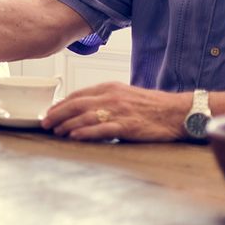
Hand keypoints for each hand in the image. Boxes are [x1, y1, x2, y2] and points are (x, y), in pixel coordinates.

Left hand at [40, 81, 187, 141]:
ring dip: (67, 124)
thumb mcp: (124, 94)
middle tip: (45, 123)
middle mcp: (111, 97)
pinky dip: (86, 132)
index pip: (77, 95)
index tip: (49, 112)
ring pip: (85, 117)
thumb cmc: (152, 105)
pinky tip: (75, 136)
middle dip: (57, 114)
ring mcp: (119, 111)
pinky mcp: (127, 126)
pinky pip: (102, 128)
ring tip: (56, 132)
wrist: (178, 112)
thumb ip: (104, 99)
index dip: (60, 104)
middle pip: (76, 104)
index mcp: (109, 88)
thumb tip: (83, 108)